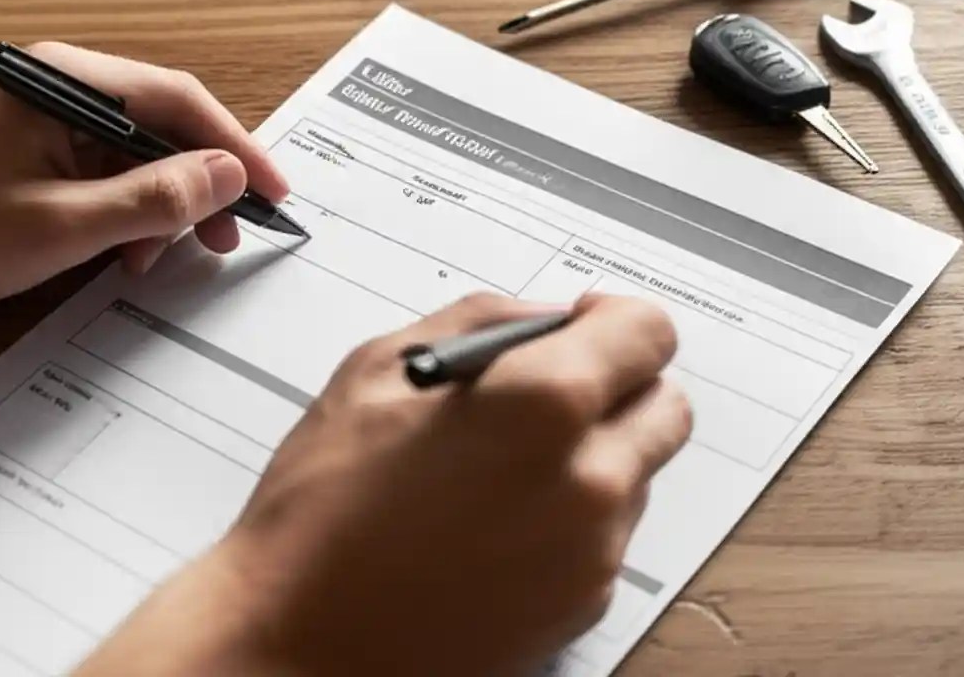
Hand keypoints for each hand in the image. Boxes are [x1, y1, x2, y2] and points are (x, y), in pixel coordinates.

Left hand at [0, 42, 287, 325]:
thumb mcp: (64, 226)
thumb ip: (154, 198)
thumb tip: (227, 176)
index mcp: (62, 81)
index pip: (175, 99)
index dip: (233, 146)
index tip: (272, 190)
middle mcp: (59, 85)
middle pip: (162, 124)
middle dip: (200, 184)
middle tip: (232, 235)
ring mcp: (49, 116)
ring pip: (140, 154)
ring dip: (165, 206)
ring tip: (176, 255)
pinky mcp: (42, 147)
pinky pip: (108, 173)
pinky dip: (130, 213)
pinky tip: (131, 253)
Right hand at [78, 293, 689, 676]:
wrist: (296, 645)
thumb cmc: (320, 516)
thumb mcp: (377, 370)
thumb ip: (479, 321)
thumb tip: (542, 320)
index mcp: (544, 405)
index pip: (650, 331)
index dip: (613, 319)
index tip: (584, 326)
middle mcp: (590, 481)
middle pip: (667, 404)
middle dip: (618, 384)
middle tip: (545, 391)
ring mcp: (593, 553)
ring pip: (636, 472)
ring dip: (592, 453)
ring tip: (496, 469)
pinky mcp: (583, 607)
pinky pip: (606, 535)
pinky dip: (571, 515)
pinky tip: (493, 522)